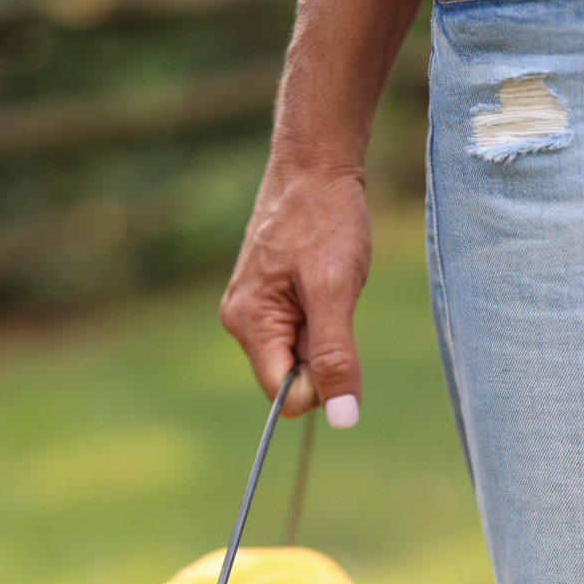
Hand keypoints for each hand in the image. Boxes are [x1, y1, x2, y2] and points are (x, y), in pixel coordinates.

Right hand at [220, 160, 370, 424]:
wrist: (315, 163)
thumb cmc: (325, 219)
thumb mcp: (336, 291)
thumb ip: (335, 357)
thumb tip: (342, 419)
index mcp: (250, 325)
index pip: (285, 397)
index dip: (320, 384)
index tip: (336, 336)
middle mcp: (241, 323)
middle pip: (290, 379)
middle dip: (322, 354)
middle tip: (332, 300)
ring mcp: (251, 310)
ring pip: (298, 356)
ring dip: (324, 332)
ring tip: (325, 283)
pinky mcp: (266, 299)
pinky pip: (299, 332)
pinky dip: (320, 316)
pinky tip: (321, 279)